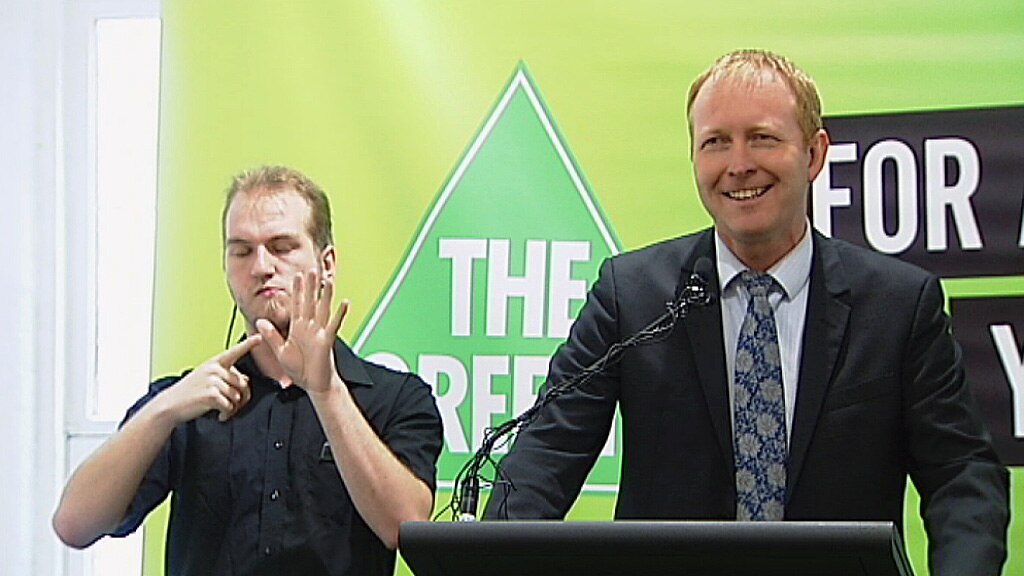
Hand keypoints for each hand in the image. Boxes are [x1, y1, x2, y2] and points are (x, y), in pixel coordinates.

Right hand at [155, 334, 261, 422]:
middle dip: (242, 399)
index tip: (259, 337)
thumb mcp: (207, 378)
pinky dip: (227, 414)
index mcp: (215, 363)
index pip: (234, 352)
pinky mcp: (211, 395)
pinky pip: (230, 406)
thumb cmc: (190, 392)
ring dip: (233, 408)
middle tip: (232, 406)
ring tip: (223, 410)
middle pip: (243, 384)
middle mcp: (214, 369)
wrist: (170, 405)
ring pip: (237, 397)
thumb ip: (226, 376)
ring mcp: (212, 381)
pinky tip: (220, 415)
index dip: (248, 344)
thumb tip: (245, 379)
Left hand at [256, 270, 347, 393]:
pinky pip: (333, 325)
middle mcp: (309, 327)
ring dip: (325, 295)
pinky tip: (345, 303)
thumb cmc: (300, 370)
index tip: (297, 277)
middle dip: (310, 287)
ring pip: (322, 310)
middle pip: (310, 303)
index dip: (297, 291)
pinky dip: (340, 314)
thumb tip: (261, 321)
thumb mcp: (280, 351)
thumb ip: (271, 336)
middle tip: (312, 270)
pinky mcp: (326, 341)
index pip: (297, 305)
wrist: (313, 385)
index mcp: (298, 328)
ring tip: (328, 281)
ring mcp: (319, 332)